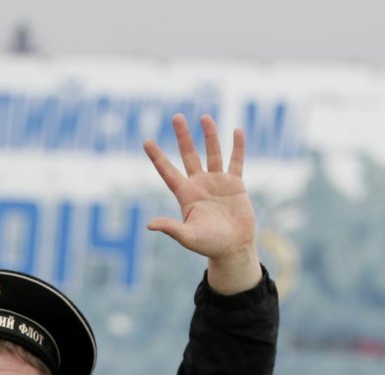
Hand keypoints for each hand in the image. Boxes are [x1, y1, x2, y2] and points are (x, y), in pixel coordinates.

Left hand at [144, 114, 261, 293]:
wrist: (233, 248)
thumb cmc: (208, 245)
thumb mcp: (187, 236)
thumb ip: (171, 228)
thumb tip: (149, 225)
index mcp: (185, 194)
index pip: (167, 171)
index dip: (157, 156)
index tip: (146, 141)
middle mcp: (199, 184)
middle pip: (188, 155)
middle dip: (182, 136)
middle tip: (176, 116)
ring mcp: (217, 182)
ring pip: (212, 153)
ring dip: (209, 135)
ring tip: (205, 117)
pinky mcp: (235, 184)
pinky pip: (237, 161)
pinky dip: (238, 147)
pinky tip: (237, 131)